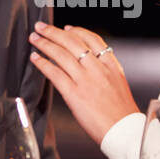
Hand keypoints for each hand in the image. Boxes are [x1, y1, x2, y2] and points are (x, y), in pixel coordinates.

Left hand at [28, 21, 138, 145]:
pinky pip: (55, 73)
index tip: (67, 28)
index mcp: (111, 66)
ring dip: (45, 43)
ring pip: (61, 55)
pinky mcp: (74, 94)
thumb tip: (90, 66)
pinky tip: (35, 58)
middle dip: (54, 32)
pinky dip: (43, 63)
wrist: (124, 132)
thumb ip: (106, 73)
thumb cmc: (122, 115)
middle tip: (41, 26)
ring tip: (34, 38)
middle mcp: (98, 70)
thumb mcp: (120, 85)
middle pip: (73, 43)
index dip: (77, 31)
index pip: (93, 40)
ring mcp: (86, 81)